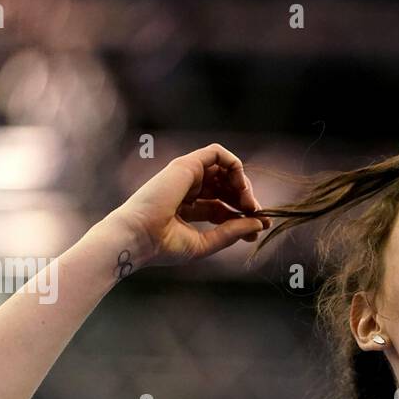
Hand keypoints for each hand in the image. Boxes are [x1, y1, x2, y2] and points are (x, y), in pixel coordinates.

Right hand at [106, 143, 269, 268]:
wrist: (139, 238)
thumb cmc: (164, 245)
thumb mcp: (206, 242)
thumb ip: (231, 232)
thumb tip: (258, 224)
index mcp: (188, 209)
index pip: (223, 207)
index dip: (243, 215)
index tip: (259, 227)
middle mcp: (188, 189)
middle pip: (227, 188)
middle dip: (246, 200)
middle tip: (256, 214)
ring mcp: (187, 176)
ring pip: (225, 170)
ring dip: (243, 185)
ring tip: (249, 204)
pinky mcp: (187, 165)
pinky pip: (217, 153)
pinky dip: (235, 166)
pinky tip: (240, 187)